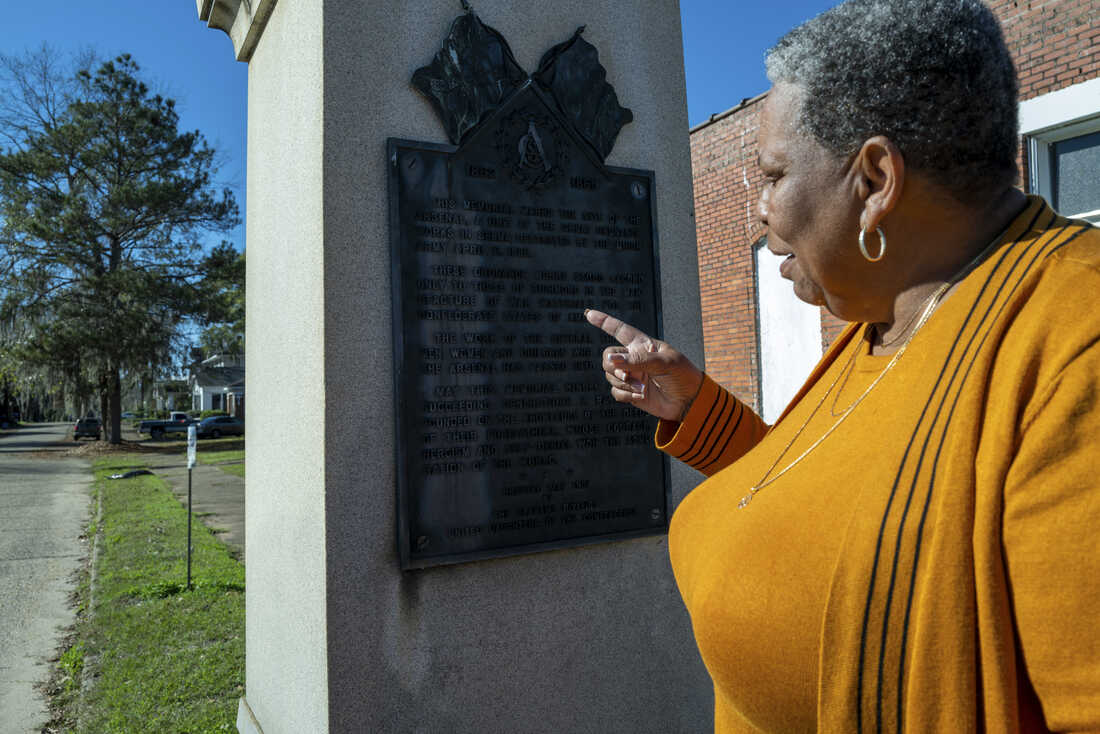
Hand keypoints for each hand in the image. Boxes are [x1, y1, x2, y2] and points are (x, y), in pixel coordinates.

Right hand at [585, 309, 703, 421]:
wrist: (690, 402)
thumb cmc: (683, 376)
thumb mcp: (665, 363)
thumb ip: (639, 360)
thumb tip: (612, 360)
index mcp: (642, 345)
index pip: (620, 330)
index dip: (604, 322)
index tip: (589, 314)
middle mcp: (634, 359)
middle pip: (608, 357)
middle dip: (612, 367)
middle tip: (627, 376)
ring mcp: (631, 376)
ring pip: (610, 375)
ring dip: (623, 383)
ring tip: (642, 388)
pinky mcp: (630, 393)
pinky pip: (615, 392)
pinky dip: (626, 395)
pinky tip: (640, 396)